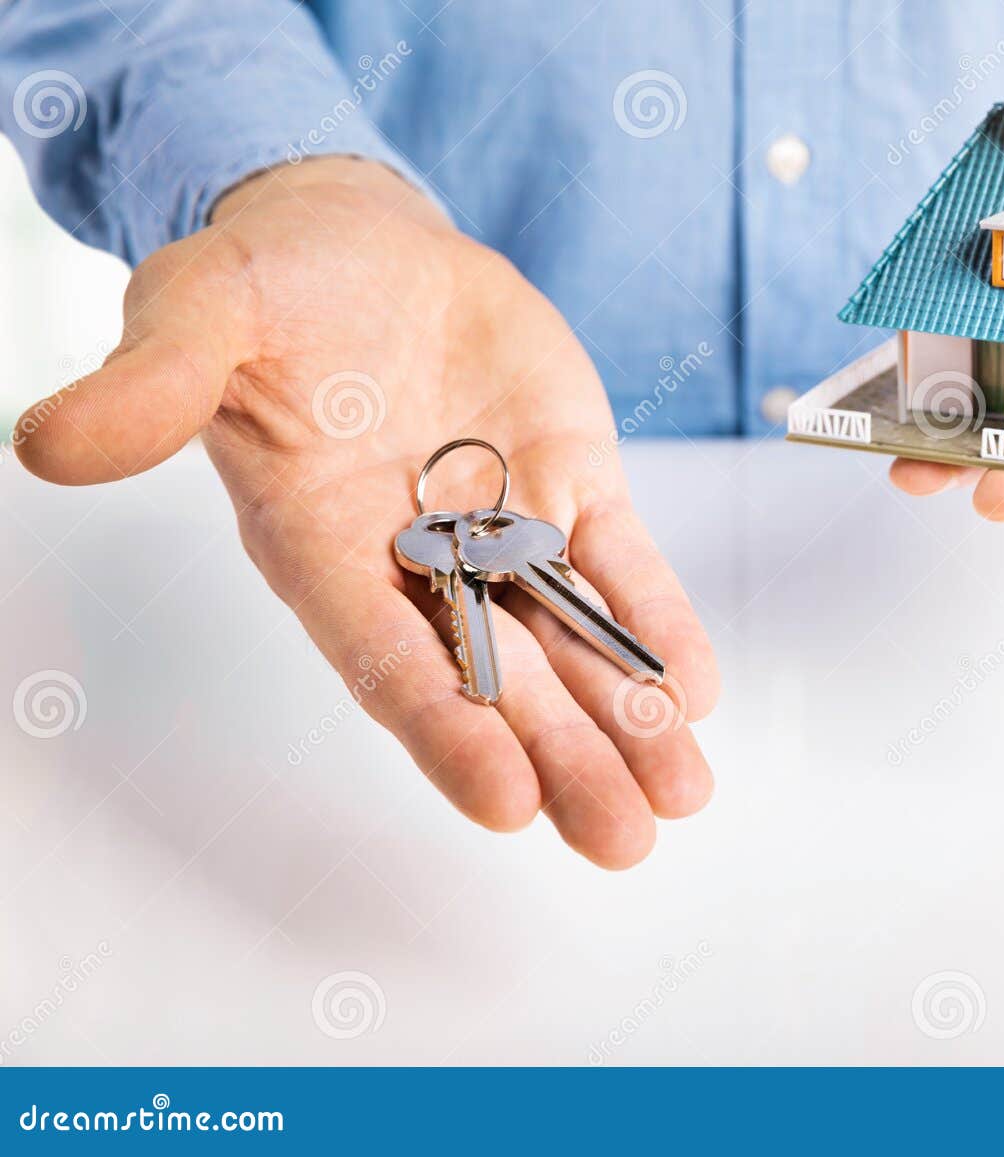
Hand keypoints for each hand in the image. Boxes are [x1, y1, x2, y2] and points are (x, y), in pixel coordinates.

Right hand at [12, 157, 718, 866]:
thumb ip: (151, 382)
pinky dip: (654, 620)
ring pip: (571, 640)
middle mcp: (419, 558)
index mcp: (321, 543)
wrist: (359, 242)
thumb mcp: (198, 310)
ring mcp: (504, 522)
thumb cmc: (267, 285)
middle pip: (499, 679)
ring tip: (683, 795)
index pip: (386, 658)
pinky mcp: (568, 479)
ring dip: (626, 718)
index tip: (504, 803)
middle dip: (562, 760)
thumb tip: (49, 442)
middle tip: (624, 841)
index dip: (444, 730)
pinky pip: (618, 561)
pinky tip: (693, 688)